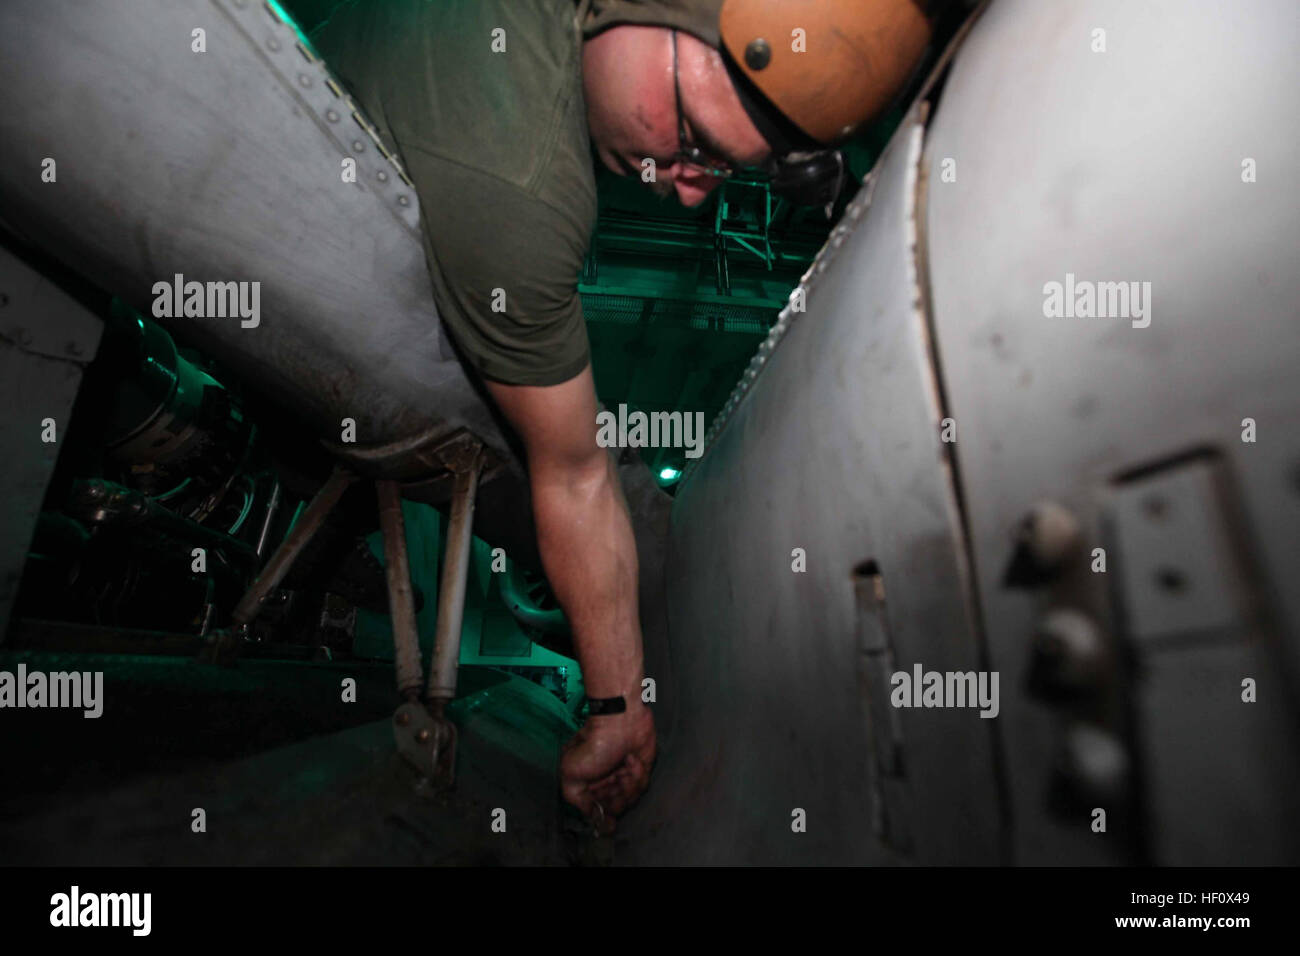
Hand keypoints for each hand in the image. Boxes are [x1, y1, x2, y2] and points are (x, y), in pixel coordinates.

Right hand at [561, 703, 655, 834]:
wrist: (621, 722)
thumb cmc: (594, 744)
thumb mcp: (570, 772)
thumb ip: (575, 799)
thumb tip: (589, 814)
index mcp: (587, 786)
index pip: (595, 813)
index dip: (600, 812)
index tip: (604, 805)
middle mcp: (605, 785)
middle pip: (613, 809)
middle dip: (615, 794)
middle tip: (613, 775)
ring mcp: (623, 780)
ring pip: (629, 800)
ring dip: (627, 783)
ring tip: (623, 765)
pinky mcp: (640, 773)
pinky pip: (642, 787)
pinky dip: (638, 775)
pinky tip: (633, 760)